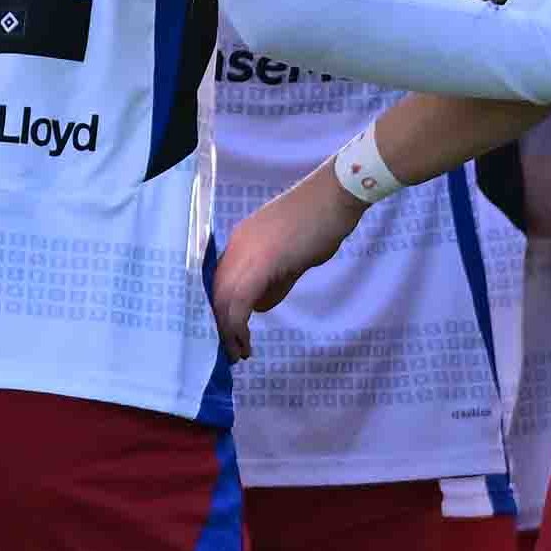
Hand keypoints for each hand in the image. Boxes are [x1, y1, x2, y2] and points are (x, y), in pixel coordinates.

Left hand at [211, 168, 367, 358]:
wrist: (336, 196)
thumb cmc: (322, 222)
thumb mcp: (293, 258)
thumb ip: (274, 282)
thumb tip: (260, 307)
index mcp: (241, 242)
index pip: (219, 282)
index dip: (220, 310)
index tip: (226, 333)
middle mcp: (235, 247)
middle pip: (214, 293)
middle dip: (219, 326)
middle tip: (228, 351)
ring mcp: (244, 252)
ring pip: (221, 300)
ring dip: (227, 332)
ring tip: (237, 354)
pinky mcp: (259, 263)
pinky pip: (238, 302)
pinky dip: (237, 328)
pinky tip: (245, 344)